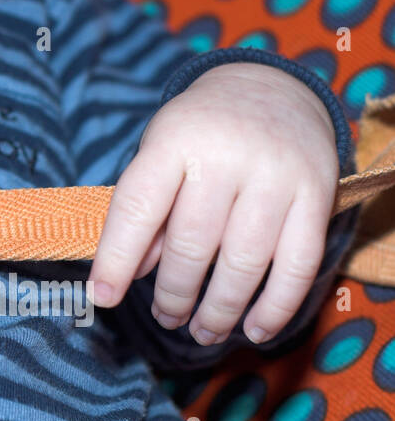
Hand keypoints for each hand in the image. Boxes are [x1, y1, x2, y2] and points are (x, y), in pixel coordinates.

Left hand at [88, 63, 339, 345]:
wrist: (270, 89)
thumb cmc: (199, 133)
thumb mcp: (159, 153)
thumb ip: (146, 210)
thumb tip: (134, 274)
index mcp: (174, 140)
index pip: (137, 206)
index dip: (116, 258)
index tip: (103, 297)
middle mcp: (225, 155)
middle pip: (193, 243)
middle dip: (174, 293)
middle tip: (166, 317)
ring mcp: (275, 175)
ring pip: (245, 262)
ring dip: (220, 309)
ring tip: (202, 331)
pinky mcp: (316, 194)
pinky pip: (298, 265)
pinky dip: (276, 306)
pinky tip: (255, 329)